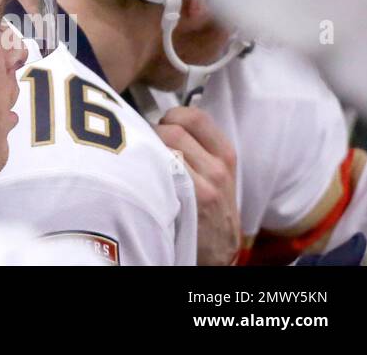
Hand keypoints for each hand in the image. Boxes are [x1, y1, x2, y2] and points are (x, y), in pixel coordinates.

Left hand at [157, 105, 240, 265]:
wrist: (218, 251)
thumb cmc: (210, 209)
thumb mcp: (216, 174)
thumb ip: (198, 147)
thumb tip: (163, 122)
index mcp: (224, 154)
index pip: (194, 115)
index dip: (172, 118)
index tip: (163, 129)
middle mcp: (217, 167)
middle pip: (171, 129)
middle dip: (152, 134)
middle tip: (147, 150)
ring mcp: (204, 186)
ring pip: (162, 147)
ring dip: (145, 151)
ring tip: (143, 165)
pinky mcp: (189, 203)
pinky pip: (159, 171)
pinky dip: (145, 169)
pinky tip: (141, 179)